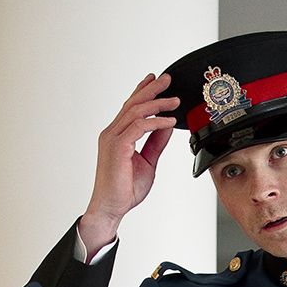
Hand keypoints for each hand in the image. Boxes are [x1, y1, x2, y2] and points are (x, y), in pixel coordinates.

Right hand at [79, 73, 179, 256]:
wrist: (112, 207)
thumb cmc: (124, 189)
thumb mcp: (148, 162)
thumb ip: (156, 143)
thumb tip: (166, 127)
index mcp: (117, 135)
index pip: (130, 107)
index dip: (143, 92)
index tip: (156, 81)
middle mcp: (112, 133)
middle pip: (133, 103)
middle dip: (151, 89)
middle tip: (167, 79)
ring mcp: (113, 138)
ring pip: (136, 111)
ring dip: (157, 103)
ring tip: (174, 100)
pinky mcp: (118, 147)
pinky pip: (139, 127)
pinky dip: (156, 122)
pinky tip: (168, 121)